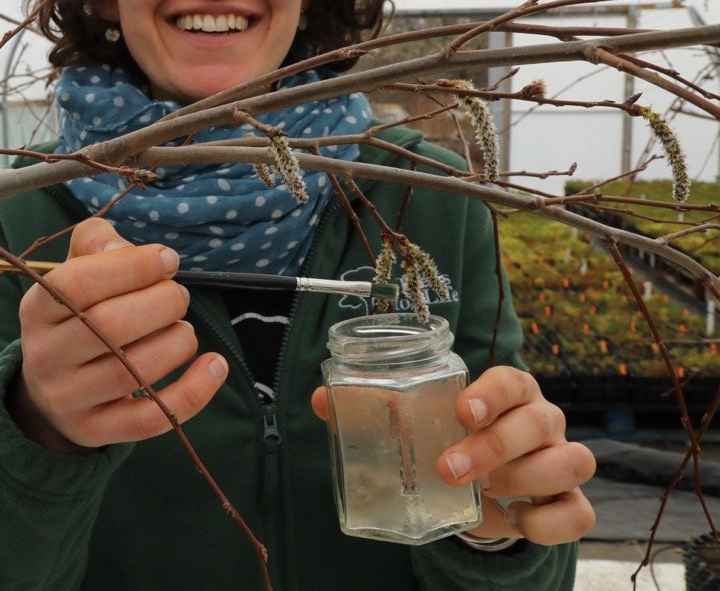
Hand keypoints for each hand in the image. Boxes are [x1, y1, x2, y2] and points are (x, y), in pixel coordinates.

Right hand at [8, 217, 228, 452]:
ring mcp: (68, 399)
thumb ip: (97, 243)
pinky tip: (215, 365)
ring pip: (133, 372)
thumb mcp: (73, 272)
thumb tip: (140, 254)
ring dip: (176, 342)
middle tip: (178, 296)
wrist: (50, 391)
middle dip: (162, 303)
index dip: (131, 266)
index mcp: (36, 308)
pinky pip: (150, 419)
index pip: (77, 283)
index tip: (167, 260)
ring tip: (184, 330)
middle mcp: (45, 356)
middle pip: (110, 326)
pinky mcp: (95, 431)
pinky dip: (192, 392)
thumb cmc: (75, 317)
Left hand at [312, 365, 595, 543]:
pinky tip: (515, 522)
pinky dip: (550, 522)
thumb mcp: (421, 425)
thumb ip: (376, 409)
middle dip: (494, 445)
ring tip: (484, 491)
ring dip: (526, 479)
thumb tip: (323, 400)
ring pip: (572, 461)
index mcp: (509, 392)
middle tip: (449, 468)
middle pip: (538, 421)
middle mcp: (543, 420)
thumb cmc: (454, 441)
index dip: (491, 393)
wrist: (488, 489)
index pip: (512, 380)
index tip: (462, 410)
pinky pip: (580, 512)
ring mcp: (563, 459)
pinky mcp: (570, 502)